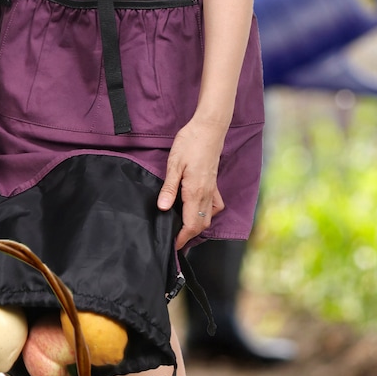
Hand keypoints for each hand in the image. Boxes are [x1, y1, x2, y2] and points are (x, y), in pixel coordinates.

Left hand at [157, 118, 226, 250]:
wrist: (208, 129)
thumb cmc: (190, 143)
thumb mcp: (174, 165)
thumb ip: (168, 188)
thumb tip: (162, 208)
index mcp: (195, 192)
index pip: (190, 224)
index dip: (182, 239)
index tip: (172, 246)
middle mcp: (206, 194)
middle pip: (200, 225)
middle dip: (189, 237)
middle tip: (175, 242)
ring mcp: (212, 189)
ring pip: (208, 218)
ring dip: (198, 227)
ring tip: (184, 231)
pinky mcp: (214, 183)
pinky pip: (215, 205)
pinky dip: (208, 214)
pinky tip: (198, 212)